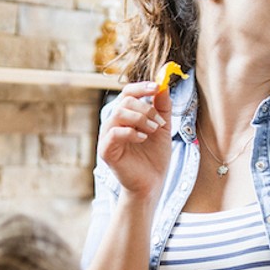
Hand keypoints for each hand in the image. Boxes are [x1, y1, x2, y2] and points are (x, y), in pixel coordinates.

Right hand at [97, 80, 173, 197]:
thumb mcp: (163, 128)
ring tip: (153, 131)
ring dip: (140, 118)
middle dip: (146, 108)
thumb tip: (163, 86)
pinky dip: (131, 132)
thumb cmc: (155, 157)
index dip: (141, 87)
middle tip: (159, 123)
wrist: (152, 183)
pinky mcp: (105, 150)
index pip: (127, 92)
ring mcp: (107, 136)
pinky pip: (114, 132)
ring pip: (119, 113)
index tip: (157, 86)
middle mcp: (114, 123)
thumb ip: (162, 107)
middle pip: (125, 100)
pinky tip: (143, 139)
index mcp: (126, 116)